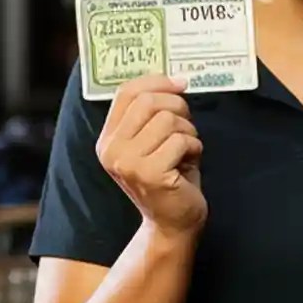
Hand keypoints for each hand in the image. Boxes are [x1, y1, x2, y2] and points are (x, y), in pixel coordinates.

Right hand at [96, 74, 206, 237]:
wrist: (173, 222)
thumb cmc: (169, 176)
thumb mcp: (154, 141)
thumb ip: (154, 113)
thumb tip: (176, 79)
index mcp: (108, 139)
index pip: (126, 92)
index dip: (157, 81)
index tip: (180, 84)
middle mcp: (111, 150)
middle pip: (148, 101)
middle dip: (178, 107)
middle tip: (187, 125)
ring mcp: (128, 163)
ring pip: (168, 120)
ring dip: (188, 131)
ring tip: (186, 149)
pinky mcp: (150, 174)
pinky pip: (180, 140)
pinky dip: (194, 147)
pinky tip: (188, 163)